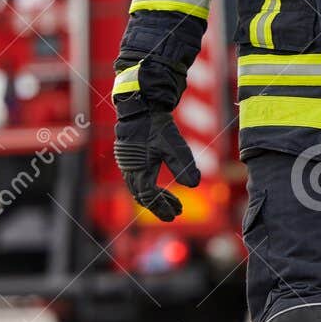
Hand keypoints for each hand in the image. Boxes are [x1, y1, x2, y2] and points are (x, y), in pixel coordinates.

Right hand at [114, 107, 199, 221]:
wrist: (140, 107)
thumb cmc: (156, 127)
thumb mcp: (174, 146)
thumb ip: (183, 166)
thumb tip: (194, 185)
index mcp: (139, 170)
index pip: (149, 197)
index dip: (162, 207)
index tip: (175, 214)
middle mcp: (130, 170)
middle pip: (143, 197)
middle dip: (159, 206)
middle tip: (175, 213)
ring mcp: (127, 164)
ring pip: (138, 189)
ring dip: (154, 198)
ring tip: (171, 202)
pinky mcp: (128, 158)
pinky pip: (136, 180)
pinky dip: (148, 188)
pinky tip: (158, 187)